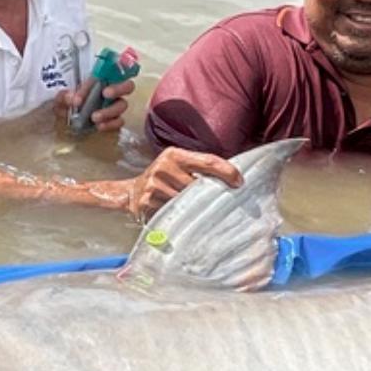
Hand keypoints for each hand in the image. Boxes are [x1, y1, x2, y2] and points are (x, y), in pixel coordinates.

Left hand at [56, 79, 136, 133]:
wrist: (61, 128)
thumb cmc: (63, 108)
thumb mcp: (58, 102)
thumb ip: (62, 97)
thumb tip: (71, 97)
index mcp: (96, 81)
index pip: (99, 77)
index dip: (90, 86)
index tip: (78, 100)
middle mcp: (109, 91)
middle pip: (126, 85)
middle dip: (118, 88)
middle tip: (105, 94)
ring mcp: (114, 107)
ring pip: (122, 105)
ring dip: (110, 110)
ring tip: (95, 117)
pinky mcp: (114, 121)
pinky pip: (120, 121)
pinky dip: (112, 123)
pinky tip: (100, 126)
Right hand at [122, 147, 243, 218]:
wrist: (130, 193)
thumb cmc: (162, 180)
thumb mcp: (177, 166)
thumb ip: (198, 168)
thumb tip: (231, 178)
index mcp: (174, 155)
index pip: (207, 161)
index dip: (227, 171)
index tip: (239, 182)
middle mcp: (164, 166)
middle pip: (199, 185)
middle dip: (208, 194)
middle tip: (215, 201)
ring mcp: (155, 185)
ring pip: (186, 201)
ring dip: (192, 207)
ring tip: (187, 207)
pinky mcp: (148, 202)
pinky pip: (173, 212)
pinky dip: (179, 215)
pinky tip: (175, 214)